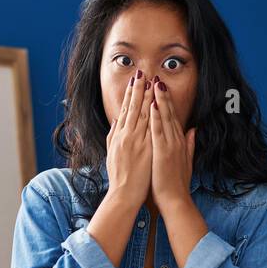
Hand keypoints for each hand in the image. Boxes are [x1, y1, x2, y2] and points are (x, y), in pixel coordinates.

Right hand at [104, 71, 154, 208]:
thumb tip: (117, 120)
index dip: (131, 94)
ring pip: (141, 114)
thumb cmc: (120, 178)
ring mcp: (134, 141)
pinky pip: (149, 127)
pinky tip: (154, 102)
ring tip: (149, 80)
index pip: (126, 110)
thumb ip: (114, 135)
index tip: (135, 80)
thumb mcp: (112, 153)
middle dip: (137, 89)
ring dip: (145, 96)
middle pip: (132, 108)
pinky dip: (151, 114)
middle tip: (141, 72)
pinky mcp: (143, 149)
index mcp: (119, 136)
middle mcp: (126, 136)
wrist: (123, 195)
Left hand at [148, 76, 195, 210]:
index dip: (167, 102)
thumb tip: (194, 130)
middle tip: (157, 77)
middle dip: (163, 95)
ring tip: (155, 83)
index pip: (172, 117)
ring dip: (159, 99)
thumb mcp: (186, 161)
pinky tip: (152, 104)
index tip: (161, 87)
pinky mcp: (163, 152)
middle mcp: (176, 141)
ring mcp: (170, 145)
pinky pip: (158, 130)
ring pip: (164, 117)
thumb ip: (189, 144)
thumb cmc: (176, 184)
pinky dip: (156, 116)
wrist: (176, 201)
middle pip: (169, 113)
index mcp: (179, 142)